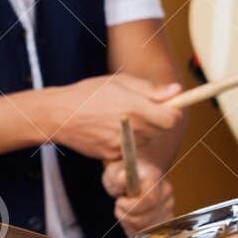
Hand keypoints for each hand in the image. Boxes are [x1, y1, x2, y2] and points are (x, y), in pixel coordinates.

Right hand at [43, 74, 181, 161]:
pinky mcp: (114, 155)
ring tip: (121, 117)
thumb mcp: (119, 82)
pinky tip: (111, 129)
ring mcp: (123, 144)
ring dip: (142, 130)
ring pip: (147, 139)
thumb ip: (150, 89)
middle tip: (138, 108)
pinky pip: (131, 149)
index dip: (172, 111)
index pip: (171, 118)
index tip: (167, 106)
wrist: (60, 115)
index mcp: (134, 106)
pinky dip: (128, 141)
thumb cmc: (89, 93)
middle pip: (161, 129)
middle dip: (156, 119)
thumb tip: (177, 90)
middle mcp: (131, 128)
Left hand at [102, 159, 174, 235]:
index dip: (130, 206)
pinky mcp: (167, 219)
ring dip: (130, 225)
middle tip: (119, 206)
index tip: (119, 200)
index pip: (149, 199)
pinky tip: (131, 220)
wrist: (137, 175)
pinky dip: (137, 231)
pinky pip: (151, 234)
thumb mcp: (114, 172)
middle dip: (126, 216)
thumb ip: (117, 178)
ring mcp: (168, 207)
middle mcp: (165, 193)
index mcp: (154, 178)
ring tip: (125, 212)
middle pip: (146, 219)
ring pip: (148, 229)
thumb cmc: (124, 175)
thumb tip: (122, 180)